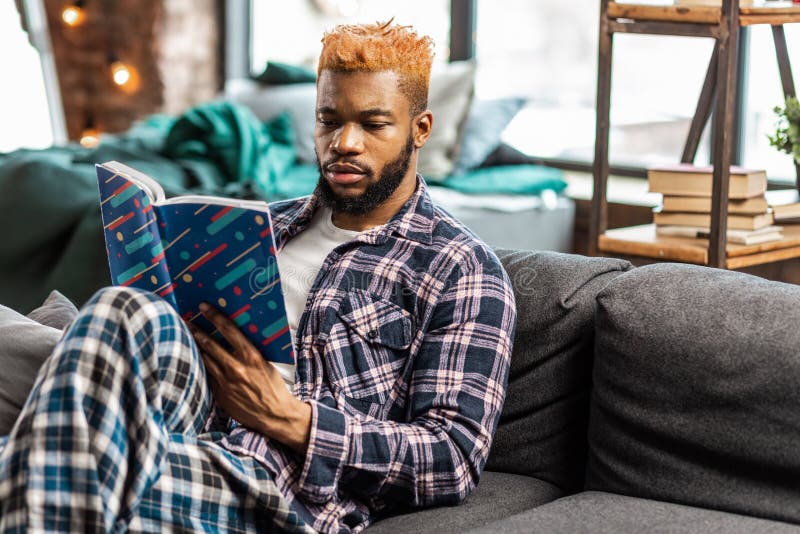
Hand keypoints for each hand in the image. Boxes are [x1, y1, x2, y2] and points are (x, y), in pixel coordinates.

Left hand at [187, 302, 310, 452]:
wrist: (274, 415)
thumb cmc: (273, 386)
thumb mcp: (266, 364)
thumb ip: (250, 352)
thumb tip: (236, 337)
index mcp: (251, 356)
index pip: (229, 330)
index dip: (215, 316)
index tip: (204, 307)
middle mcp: (236, 367)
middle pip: (210, 344)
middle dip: (197, 330)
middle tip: (187, 320)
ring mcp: (226, 382)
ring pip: (205, 359)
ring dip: (195, 346)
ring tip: (187, 336)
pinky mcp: (220, 394)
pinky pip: (207, 375)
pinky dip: (201, 365)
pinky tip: (194, 359)